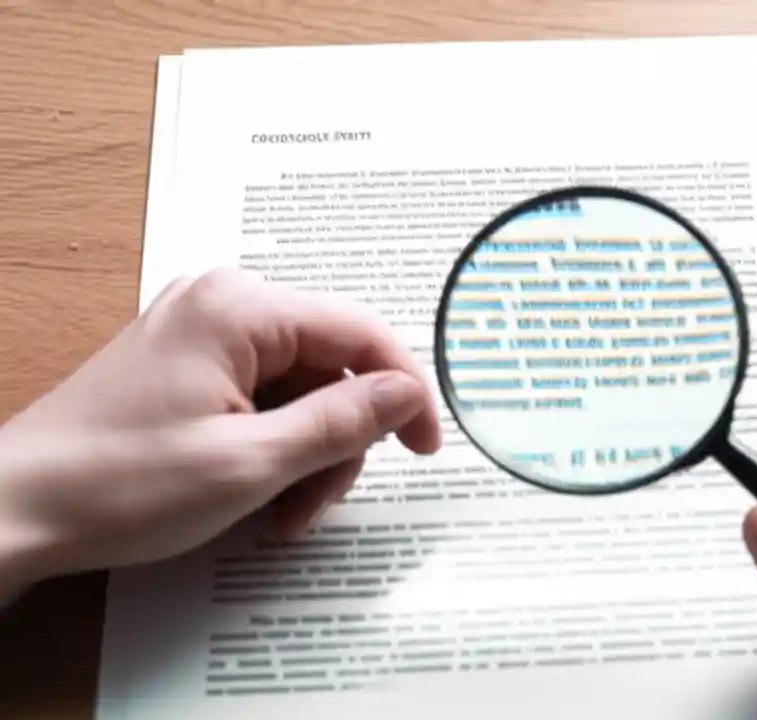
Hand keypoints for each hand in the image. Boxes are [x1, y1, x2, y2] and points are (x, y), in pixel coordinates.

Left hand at [0, 268, 438, 593]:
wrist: (17, 510)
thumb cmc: (118, 484)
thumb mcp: (250, 463)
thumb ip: (342, 422)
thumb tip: (408, 392)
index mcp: (240, 308)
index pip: (360, 331)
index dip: (405, 392)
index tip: (425, 447)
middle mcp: (224, 303)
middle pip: (331, 365)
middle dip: (337, 440)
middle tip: (313, 503)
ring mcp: (203, 332)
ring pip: (301, 387)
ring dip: (305, 453)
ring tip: (278, 510)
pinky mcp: (190, 363)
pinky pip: (263, 396)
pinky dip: (273, 446)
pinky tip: (257, 491)